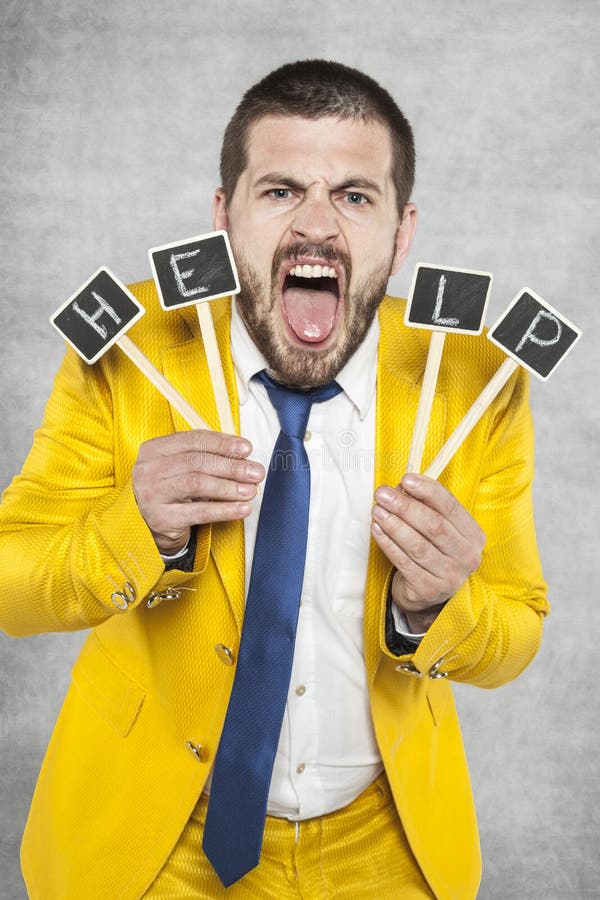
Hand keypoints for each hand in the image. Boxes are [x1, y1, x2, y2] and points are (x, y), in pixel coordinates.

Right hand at [132, 430, 264, 554]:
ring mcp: (152, 494)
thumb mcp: (181, 468)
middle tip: (256, 472)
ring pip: (197, 484)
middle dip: (231, 466)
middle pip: (197, 461)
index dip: (222, 443)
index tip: (246, 449)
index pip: (193, 440)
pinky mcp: (161, 519)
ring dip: (229, 487)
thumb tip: (243, 455)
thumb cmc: (171, 491)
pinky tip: (242, 508)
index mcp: (154, 449)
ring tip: (251, 490)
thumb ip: (206, 457)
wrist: (148, 526)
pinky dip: (225, 510)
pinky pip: (199, 512)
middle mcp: (148, 470)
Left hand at [371, 473, 485, 632]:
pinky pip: (404, 563)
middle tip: (383, 493)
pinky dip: (388, 544)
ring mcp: (450, 575)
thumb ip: (426, 507)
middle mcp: (467, 556)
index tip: (405, 479)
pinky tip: (377, 530)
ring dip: (394, 525)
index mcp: (473, 535)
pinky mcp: (429, 589)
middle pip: (433, 526)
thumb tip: (402, 487)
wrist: (430, 592)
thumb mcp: (438, 529)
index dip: (427, 491)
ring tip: (377, 510)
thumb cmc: (434, 551)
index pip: (451, 507)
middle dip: (405, 506)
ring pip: (417, 545)